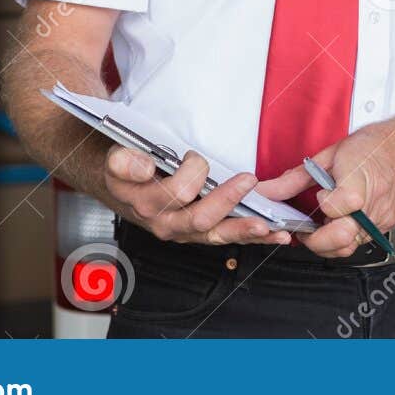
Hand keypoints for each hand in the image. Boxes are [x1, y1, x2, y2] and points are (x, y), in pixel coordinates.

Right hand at [101, 145, 293, 245]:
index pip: (172, 192)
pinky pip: (228, 237)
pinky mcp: (200, 233)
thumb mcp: (117, 159)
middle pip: (199, 218)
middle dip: (226, 199)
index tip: (197, 157)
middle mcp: (164, 222)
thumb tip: (145, 167)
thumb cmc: (127, 170)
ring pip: (216, 234)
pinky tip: (276, 235)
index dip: (189, 174)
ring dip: (245, 229)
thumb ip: (126, 162)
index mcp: (144, 202)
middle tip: (247, 180)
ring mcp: (184, 231)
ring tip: (268, 225)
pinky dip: (253, 236)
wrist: (123, 191)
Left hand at [255, 114, 394, 258]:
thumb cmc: (376, 145)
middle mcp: (372, 205)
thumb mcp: (332, 153)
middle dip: (316, 239)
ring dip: (329, 244)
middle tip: (305, 229)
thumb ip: (298, 177)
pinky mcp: (386, 226)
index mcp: (357, 181)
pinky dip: (345, 238)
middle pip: (340, 239)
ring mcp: (380, 219)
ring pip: (348, 248)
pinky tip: (339, 224)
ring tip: (320, 228)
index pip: (331, 208)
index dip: (320, 204)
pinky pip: (361, 242)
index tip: (317, 196)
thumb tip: (270, 191)